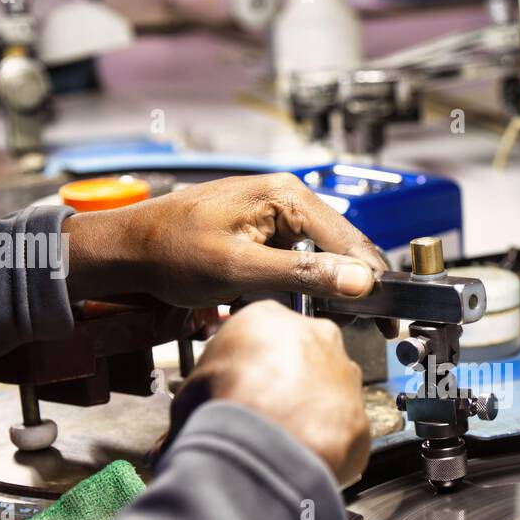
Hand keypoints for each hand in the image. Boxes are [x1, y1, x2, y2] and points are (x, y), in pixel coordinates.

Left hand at [63, 172, 390, 307]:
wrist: (129, 250)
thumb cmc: (170, 252)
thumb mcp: (239, 269)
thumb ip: (302, 274)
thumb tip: (358, 280)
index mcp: (286, 195)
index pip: (349, 239)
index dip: (373, 280)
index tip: (390, 315)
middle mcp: (288, 196)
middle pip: (344, 244)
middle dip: (362, 283)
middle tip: (381, 324)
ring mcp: (278, 212)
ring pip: (327, 253)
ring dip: (341, 284)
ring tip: (358, 318)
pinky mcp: (268, 229)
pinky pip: (305, 256)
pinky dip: (317, 280)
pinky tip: (322, 303)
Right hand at [166, 300, 370, 487]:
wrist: (263, 445)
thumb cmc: (222, 408)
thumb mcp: (189, 395)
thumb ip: (194, 405)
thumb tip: (174, 439)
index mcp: (269, 318)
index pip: (261, 339)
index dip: (248, 370)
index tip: (240, 391)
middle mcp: (316, 337)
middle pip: (301, 360)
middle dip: (286, 387)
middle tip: (264, 418)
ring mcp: (344, 375)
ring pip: (328, 393)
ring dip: (310, 415)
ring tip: (283, 443)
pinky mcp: (361, 414)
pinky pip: (343, 430)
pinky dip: (326, 445)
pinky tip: (303, 459)